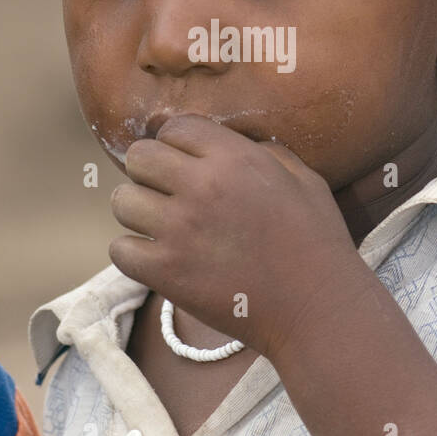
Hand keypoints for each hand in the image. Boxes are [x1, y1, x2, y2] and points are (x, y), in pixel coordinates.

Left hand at [107, 113, 368, 364]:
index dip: (178, 145)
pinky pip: (120, 249)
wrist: (316, 308)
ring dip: (138, 212)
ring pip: (123, 201)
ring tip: (160, 226)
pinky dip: (134, 254)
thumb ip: (264, 152)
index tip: (186, 165)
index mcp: (235, 158)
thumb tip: (232, 143)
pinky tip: (157, 258)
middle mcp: (201, 186)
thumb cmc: (316, 242)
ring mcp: (179, 230)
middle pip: (139, 157)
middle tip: (167, 194)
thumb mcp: (304, 179)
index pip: (175, 127)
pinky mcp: (166, 271)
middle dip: (150, 172)